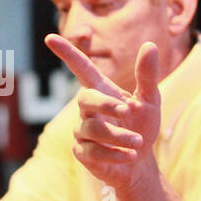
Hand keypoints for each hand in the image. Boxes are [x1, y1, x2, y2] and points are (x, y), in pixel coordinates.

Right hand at [45, 34, 161, 191]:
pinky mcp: (82, 152)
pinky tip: (130, 155)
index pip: (81, 68)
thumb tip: (149, 45)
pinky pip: (93, 151)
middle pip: (84, 99)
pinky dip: (115, 153)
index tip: (50, 38)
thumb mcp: (150, 100)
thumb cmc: (142, 126)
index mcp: (102, 90)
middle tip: (129, 110)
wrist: (140, 163)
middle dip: (106, 104)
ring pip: (93, 128)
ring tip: (139, 141)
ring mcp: (82, 131)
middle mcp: (87, 109)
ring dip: (119, 135)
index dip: (67, 53)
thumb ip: (147, 75)